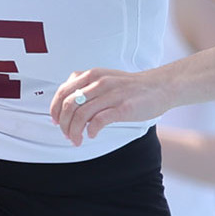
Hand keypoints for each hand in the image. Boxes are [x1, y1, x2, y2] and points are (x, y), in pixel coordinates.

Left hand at [50, 68, 171, 145]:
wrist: (160, 87)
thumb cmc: (132, 87)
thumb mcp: (105, 78)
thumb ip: (86, 86)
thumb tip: (66, 102)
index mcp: (92, 75)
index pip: (63, 92)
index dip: (55, 109)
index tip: (55, 121)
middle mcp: (99, 82)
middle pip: (69, 105)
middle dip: (64, 124)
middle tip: (67, 135)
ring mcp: (111, 94)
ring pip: (81, 114)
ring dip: (74, 131)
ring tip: (77, 140)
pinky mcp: (123, 108)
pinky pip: (99, 120)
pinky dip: (91, 131)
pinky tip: (91, 135)